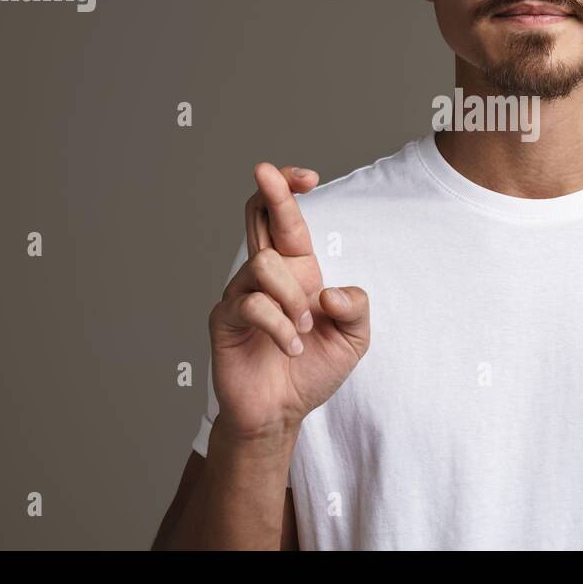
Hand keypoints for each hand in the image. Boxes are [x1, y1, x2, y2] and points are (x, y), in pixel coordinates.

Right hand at [207, 163, 370, 438]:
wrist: (282, 413)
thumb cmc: (313, 369)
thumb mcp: (354, 337)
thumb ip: (356, 308)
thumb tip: (329, 291)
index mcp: (296, 270)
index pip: (286, 219)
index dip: (290, 190)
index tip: (308, 177)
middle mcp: (265, 274)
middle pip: (258, 216)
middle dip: (269, 191)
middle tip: (265, 170)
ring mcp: (241, 293)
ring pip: (264, 263)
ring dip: (292, 298)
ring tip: (303, 329)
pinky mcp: (226, 318)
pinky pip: (254, 305)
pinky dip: (281, 327)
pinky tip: (291, 347)